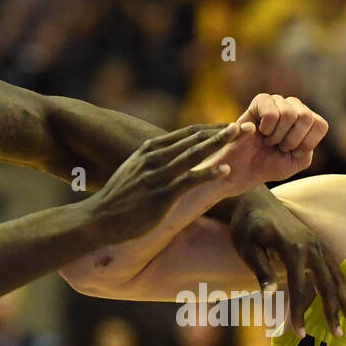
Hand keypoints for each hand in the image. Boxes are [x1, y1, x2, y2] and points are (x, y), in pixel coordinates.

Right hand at [88, 123, 250, 240]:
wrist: (99, 219)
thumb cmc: (117, 199)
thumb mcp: (133, 171)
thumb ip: (149, 160)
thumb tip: (160, 151)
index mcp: (149, 150)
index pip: (186, 134)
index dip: (211, 129)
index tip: (230, 125)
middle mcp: (154, 158)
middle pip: (194, 138)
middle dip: (222, 131)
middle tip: (247, 125)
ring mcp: (157, 175)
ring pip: (194, 154)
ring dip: (219, 143)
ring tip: (241, 135)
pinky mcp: (160, 195)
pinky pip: (189, 180)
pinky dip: (208, 174)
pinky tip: (225, 170)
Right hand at [214, 94, 327, 186]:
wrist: (246, 169)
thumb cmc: (271, 164)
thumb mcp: (298, 161)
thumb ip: (310, 145)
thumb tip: (305, 122)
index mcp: (308, 121)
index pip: (320, 125)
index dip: (307, 143)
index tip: (294, 153)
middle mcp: (295, 107)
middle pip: (306, 117)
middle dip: (292, 140)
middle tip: (280, 146)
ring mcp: (279, 102)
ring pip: (290, 114)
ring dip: (277, 135)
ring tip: (269, 140)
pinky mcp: (261, 100)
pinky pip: (272, 113)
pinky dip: (267, 128)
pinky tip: (260, 131)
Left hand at [228, 188, 345, 338]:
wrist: (255, 200)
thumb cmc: (247, 225)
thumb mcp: (246, 247)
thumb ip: (261, 270)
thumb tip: (269, 296)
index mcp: (293, 248)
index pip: (298, 288)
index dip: (299, 313)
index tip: (300, 334)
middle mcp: (311, 246)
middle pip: (326, 284)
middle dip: (332, 311)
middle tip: (337, 335)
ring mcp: (317, 244)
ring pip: (336, 276)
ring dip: (344, 299)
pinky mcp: (317, 244)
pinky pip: (334, 267)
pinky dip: (341, 284)